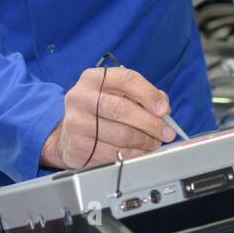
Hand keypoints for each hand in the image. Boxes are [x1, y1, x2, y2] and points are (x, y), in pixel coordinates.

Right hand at [41, 66, 174, 169]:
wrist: (67, 134)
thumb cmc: (98, 111)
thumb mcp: (116, 95)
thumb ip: (141, 96)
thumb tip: (163, 107)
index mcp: (93, 78)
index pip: (126, 79)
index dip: (149, 94)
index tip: (164, 109)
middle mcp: (81, 97)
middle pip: (122, 109)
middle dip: (150, 123)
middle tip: (166, 132)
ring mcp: (76, 122)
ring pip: (120, 134)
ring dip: (144, 141)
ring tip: (154, 142)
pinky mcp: (77, 146)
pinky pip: (113, 153)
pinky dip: (133, 154)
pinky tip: (139, 152)